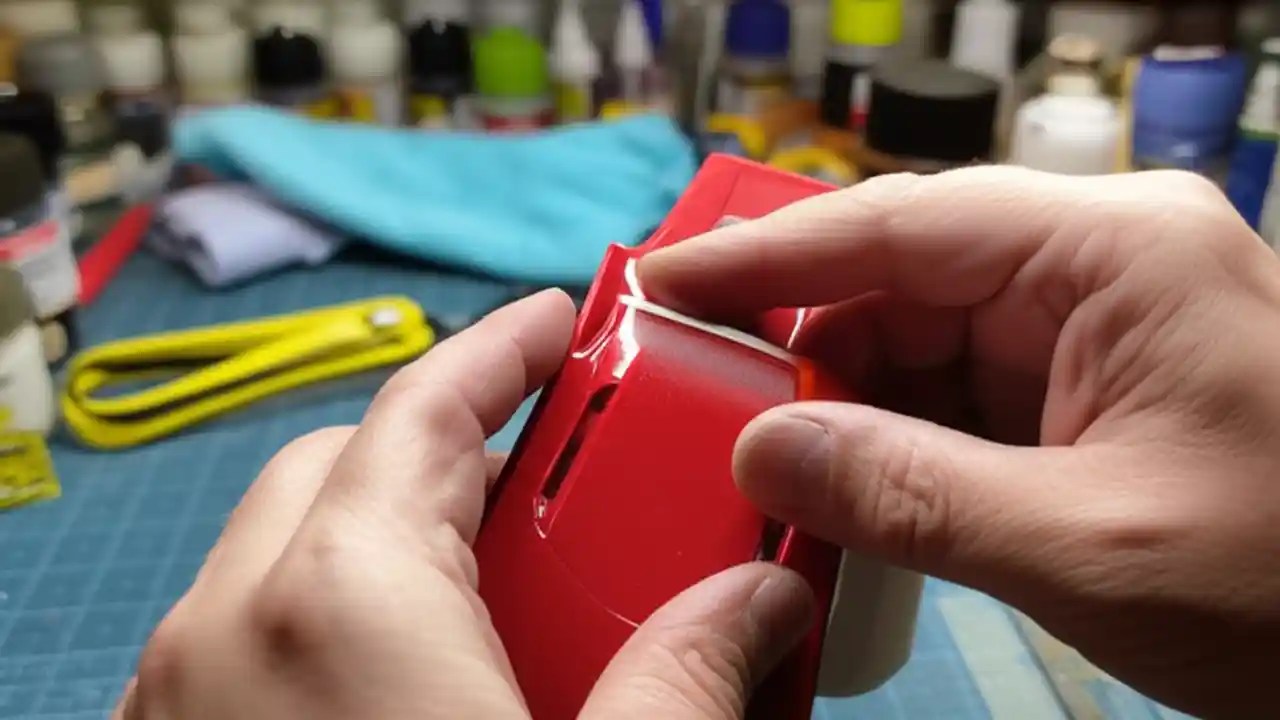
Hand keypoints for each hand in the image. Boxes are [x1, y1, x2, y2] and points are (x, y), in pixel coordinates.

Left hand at [114, 291, 814, 719]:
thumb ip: (694, 673)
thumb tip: (763, 593)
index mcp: (340, 597)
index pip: (426, 407)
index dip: (505, 350)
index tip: (562, 323)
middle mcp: (226, 630)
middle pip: (345, 471)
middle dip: (451, 452)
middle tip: (557, 481)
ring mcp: (176, 706)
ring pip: (287, 559)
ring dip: (394, 543)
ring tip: (507, 599)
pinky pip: (251, 648)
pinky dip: (338, 629)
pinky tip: (425, 701)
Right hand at [640, 167, 1279, 717]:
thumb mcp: (1089, 544)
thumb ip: (911, 493)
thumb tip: (761, 449)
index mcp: (1116, 252)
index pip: (904, 224)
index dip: (770, 254)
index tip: (666, 281)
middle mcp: (1099, 268)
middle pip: (905, 279)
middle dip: (804, 345)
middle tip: (700, 399)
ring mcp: (1094, 328)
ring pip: (923, 341)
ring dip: (844, 402)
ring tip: (763, 457)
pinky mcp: (1088, 391)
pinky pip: (959, 395)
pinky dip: (893, 441)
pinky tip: (844, 483)